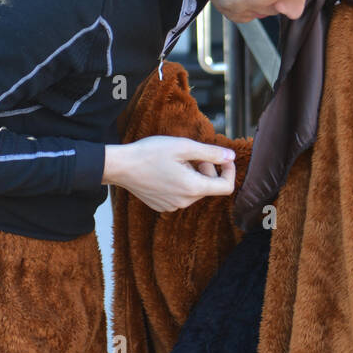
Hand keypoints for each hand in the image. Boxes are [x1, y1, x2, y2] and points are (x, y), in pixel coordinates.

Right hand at [103, 136, 236, 212]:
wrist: (121, 166)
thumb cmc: (150, 153)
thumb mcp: (183, 146)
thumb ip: (211, 153)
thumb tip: (231, 156)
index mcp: (193, 188)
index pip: (226, 187)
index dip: (229, 171)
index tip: (223, 158)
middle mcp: (185, 202)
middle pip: (209, 187)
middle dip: (207, 169)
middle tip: (192, 154)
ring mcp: (172, 206)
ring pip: (195, 190)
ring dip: (193, 175)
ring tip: (176, 161)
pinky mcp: (162, 206)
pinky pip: (181, 195)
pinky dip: (181, 182)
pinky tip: (165, 171)